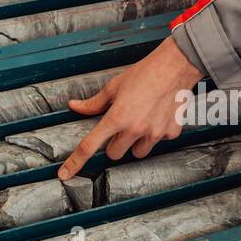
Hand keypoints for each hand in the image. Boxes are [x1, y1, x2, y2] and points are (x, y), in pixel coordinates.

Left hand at [58, 36, 202, 178]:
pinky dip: (156, 134)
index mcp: (117, 117)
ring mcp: (154, 133)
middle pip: (115, 153)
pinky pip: (158, 142)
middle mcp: (135, 128)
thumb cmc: (146, 73)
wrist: (175, 67)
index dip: (75, 162)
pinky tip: (157, 117)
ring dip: (135, 143)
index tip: (66, 173)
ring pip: (137, 153)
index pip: (89, 146)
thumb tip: (76, 106)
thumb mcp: (114, 86)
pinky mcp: (170, 133)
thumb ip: (94, 102)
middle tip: (121, 128)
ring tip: (141, 122)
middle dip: (116, 143)